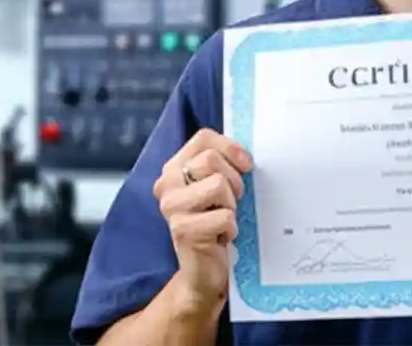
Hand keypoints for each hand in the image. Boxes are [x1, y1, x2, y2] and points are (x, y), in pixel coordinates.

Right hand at [152, 128, 253, 311]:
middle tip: (230, 203)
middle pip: (211, 160)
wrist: (204, 272)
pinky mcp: (182, 230)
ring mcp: (172, 207)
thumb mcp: (215, 190)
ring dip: (231, 206)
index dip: (230, 148)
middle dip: (233, 181)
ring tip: (223, 220)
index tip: (245, 166)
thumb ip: (220, 166)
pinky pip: (224, 217)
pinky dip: (231, 229)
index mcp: (174, 168)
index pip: (203, 138)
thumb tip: (245, 155)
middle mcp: (167, 185)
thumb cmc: (214, 226)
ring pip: (217, 185)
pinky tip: (220, 238)